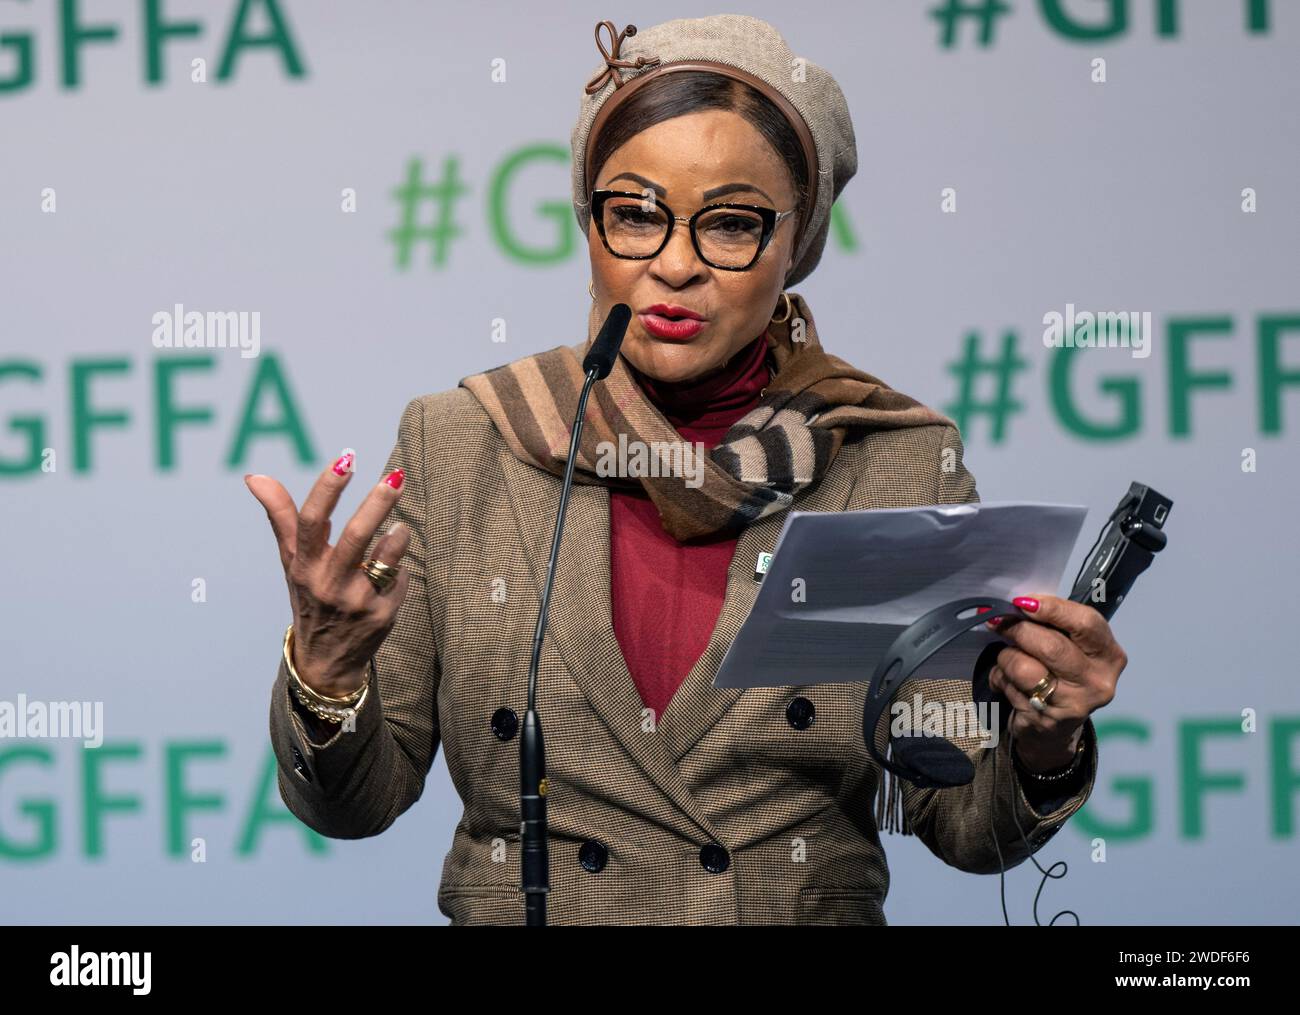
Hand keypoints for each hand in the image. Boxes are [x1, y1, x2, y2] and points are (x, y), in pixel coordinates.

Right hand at [245, 452, 411, 696]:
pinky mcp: (383, 615)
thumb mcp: (291, 561)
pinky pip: (401, 578)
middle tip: (396, 476)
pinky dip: (400, 566)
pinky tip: (394, 568)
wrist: (326, 660)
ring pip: (386, 558)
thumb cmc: (309, 597)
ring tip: (400, 526)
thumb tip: (254, 476)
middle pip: (357, 536)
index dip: (328, 488)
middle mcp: (328, 584)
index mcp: (304, 566)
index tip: (346, 458)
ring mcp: (357, 602)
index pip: (311, 520)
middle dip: (378, 502)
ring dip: (398, 535)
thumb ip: (280, 517)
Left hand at [985, 594, 1126, 770]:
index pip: (1085, 623)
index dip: (1052, 608)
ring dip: (1005, 657)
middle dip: (1018, 630)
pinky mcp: (1044, 720)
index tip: (1023, 602)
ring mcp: (1072, 705)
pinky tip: (1008, 681)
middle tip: (999, 622)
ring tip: (1007, 657)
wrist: (1056, 727)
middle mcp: (1097, 682)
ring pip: (1024, 667)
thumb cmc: (1062, 672)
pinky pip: (1009, 687)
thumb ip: (1054, 624)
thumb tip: (1019, 604)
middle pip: (1051, 646)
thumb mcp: (1072, 646)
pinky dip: (1000, 677)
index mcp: (1109, 656)